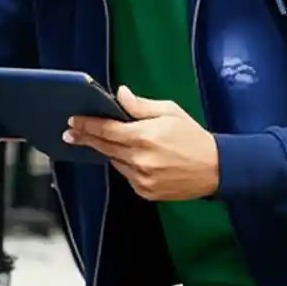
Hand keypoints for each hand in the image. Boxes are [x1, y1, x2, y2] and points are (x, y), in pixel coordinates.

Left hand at [64, 85, 218, 200]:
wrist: (216, 169)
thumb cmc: (192, 136)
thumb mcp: (169, 112)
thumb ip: (140, 105)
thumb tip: (119, 94)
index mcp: (145, 136)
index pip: (107, 130)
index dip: (87, 125)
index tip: (73, 121)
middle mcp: (140, 159)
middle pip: (104, 147)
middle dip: (86, 138)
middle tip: (70, 133)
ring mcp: (142, 178)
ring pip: (115, 161)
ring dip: (110, 151)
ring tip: (108, 141)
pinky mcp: (145, 191)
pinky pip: (127, 175)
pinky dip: (126, 165)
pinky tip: (135, 158)